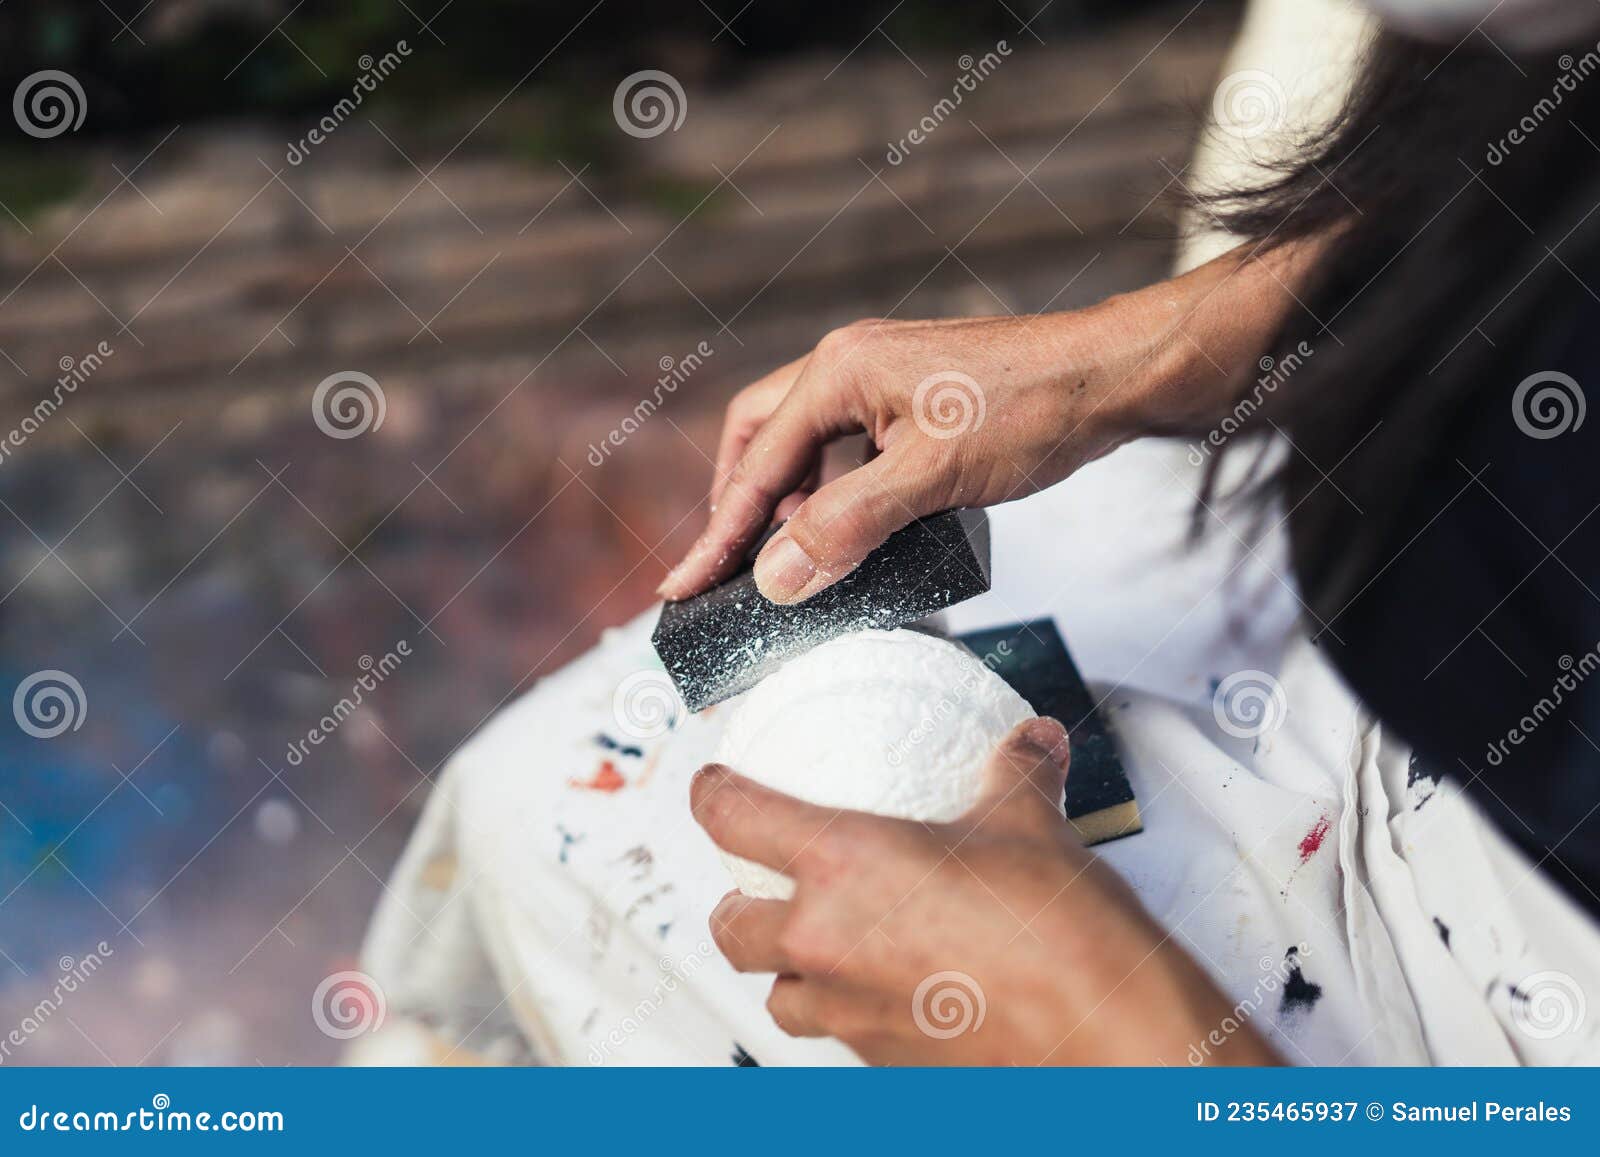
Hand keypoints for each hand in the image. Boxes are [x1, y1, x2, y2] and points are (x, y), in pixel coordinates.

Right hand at [657, 241, 1322, 604]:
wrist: (1115, 377)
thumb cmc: (1034, 411)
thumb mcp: (932, 479)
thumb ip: (848, 528)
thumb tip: (777, 578)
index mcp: (839, 371)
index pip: (757, 467)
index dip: (719, 536)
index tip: (683, 588)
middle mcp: (850, 363)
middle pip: (761, 437)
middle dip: (739, 504)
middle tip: (728, 569)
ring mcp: (884, 377)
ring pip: (806, 443)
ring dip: (790, 500)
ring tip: (792, 561)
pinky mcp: (916, 398)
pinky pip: (849, 447)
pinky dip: (834, 491)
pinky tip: (852, 531)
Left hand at [690, 716, 1278, 1064]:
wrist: (1101, 1028)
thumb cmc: (1058, 929)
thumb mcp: (1030, 824)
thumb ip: (1017, 774)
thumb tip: (1029, 743)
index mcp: (843, 863)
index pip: (733, 816)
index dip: (711, 793)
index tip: (711, 785)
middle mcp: (827, 940)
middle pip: (730, 928)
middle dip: (735, 906)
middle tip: (758, 889)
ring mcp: (851, 1010)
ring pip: (776, 996)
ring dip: (786, 971)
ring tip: (816, 950)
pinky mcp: (885, 1060)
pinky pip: (838, 1035)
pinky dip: (845, 1011)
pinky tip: (885, 991)